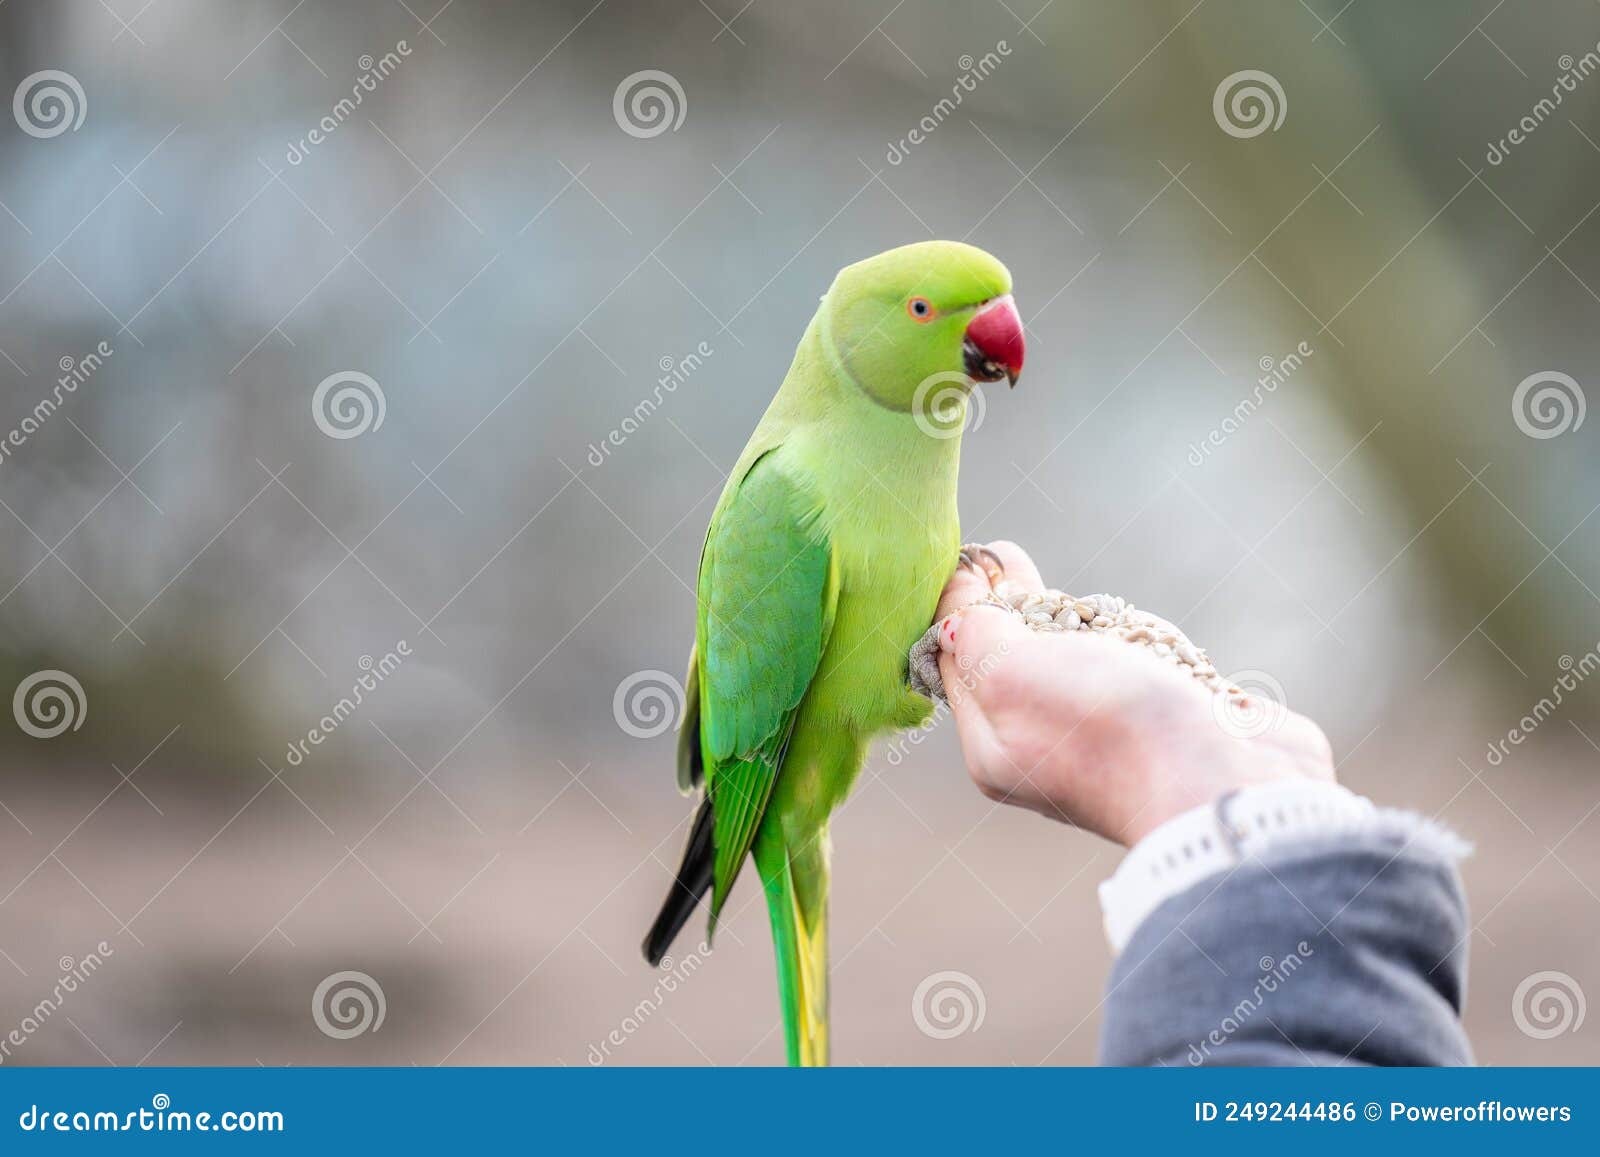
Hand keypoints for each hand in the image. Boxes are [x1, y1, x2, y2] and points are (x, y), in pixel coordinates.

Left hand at [933, 541, 1335, 846]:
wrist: (1227, 779)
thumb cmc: (1107, 728)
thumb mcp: (1009, 674)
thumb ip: (976, 638)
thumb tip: (955, 612)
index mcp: (993, 744)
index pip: (958, 661)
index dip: (960, 604)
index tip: (968, 555)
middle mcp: (1042, 744)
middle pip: (1010, 660)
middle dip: (1004, 604)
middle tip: (1001, 553)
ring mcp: (1105, 732)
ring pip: (1070, 662)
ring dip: (1057, 618)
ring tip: (1037, 572)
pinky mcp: (1162, 719)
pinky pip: (1124, 671)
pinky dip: (1113, 639)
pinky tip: (1111, 618)